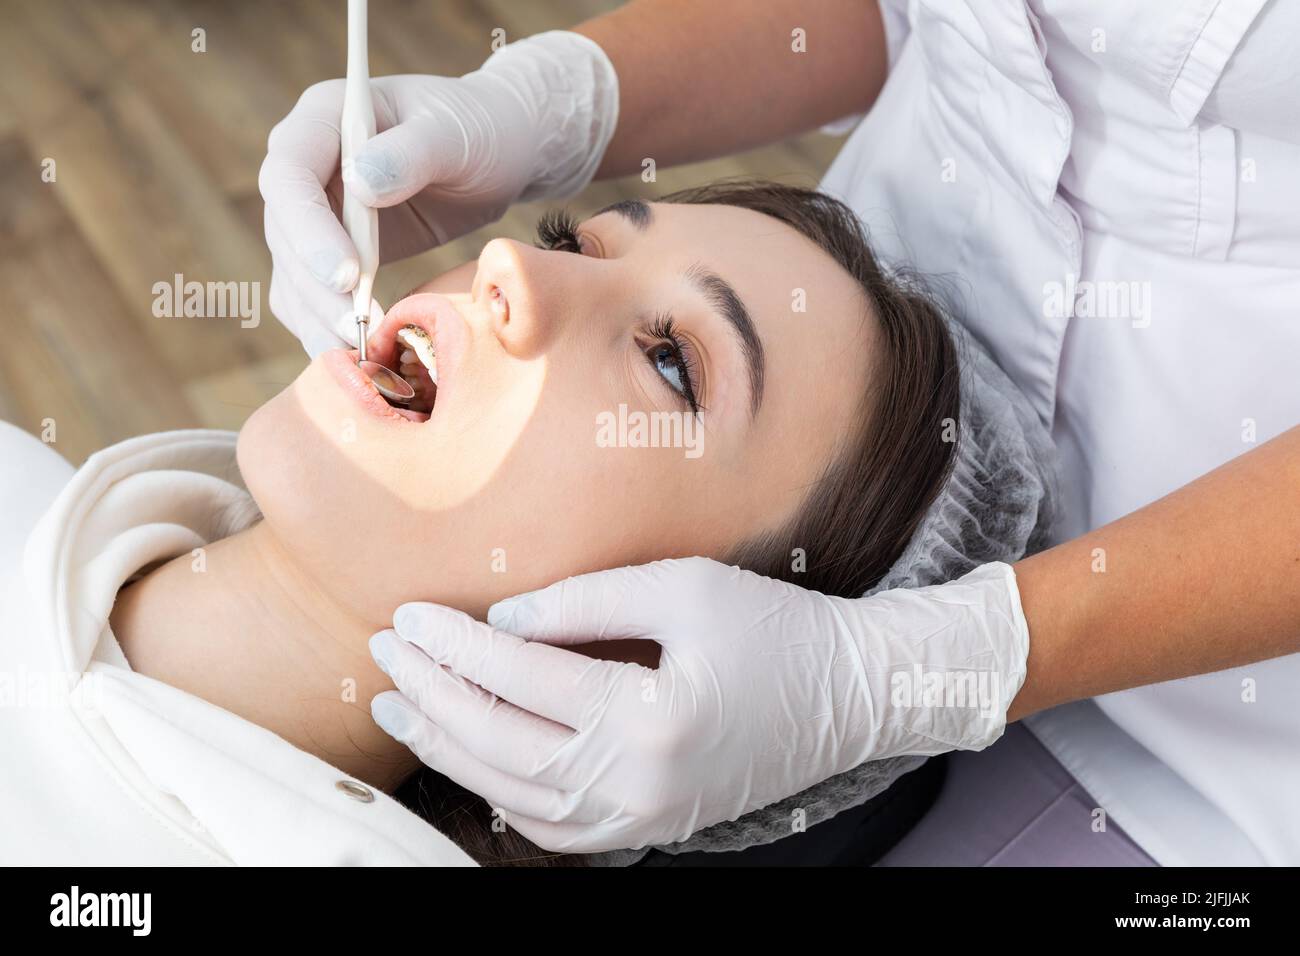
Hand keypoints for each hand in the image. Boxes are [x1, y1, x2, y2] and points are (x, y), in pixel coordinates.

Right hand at [259, 30, 617, 355]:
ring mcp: (315, 213)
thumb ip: (412, 153)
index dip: (308, 228)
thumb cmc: (478, 129)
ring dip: (317, 318)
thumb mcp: (454, 134)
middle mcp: (307, 165)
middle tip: (353, 329)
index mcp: (324, 119)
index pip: (290, 175)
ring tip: (356, 358)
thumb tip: (360, 183)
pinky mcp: (333, 253)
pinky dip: (329, 327)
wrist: (497, 154)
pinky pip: (315, 296)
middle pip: (285, 233)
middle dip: (314, 287)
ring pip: (293, 273)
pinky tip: (358, 358)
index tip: (345, 274)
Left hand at [368, 558, 1028, 852]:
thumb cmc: (777, 629)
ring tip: (403, 709)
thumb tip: (502, 620)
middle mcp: (639, 784)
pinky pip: (555, 827)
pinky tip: (470, 758)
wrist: (850, 695)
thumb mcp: (687, 587)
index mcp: (650, 718)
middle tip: (385, 657)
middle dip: (434, 697)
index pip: (522, 680)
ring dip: (452, 751)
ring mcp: (642, 818)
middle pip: (503, 745)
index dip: (454, 646)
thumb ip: (588, 600)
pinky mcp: (649, 827)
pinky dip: (501, 793)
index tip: (407, 615)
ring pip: (517, 795)